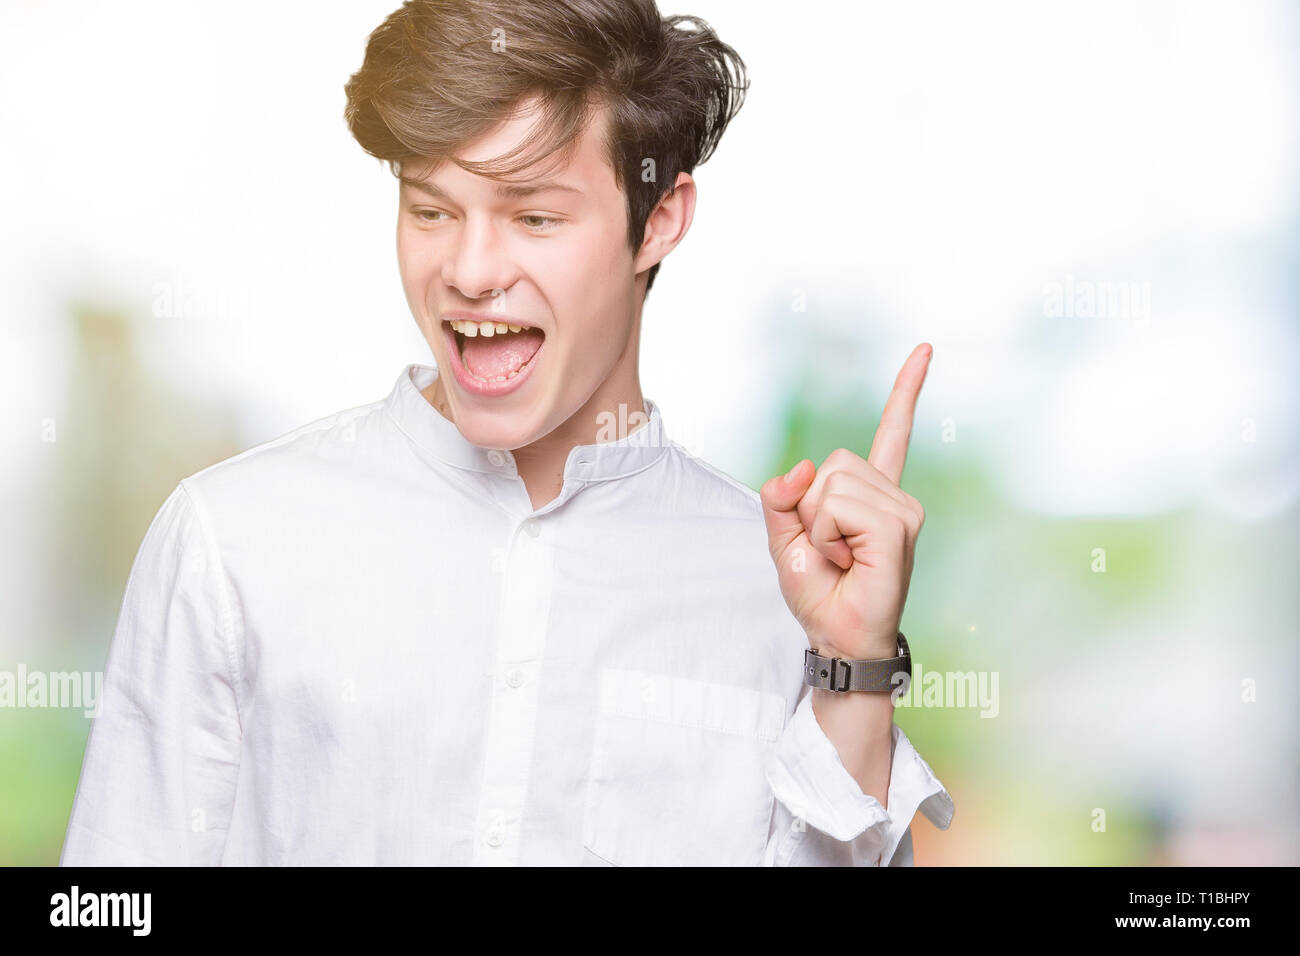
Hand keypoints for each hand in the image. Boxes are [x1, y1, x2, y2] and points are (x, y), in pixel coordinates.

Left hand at [759, 343, 930, 660]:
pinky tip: (848, 561)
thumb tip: (801, 467)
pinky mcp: (898, 530)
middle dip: (809, 508)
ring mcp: (902, 512)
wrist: (837, 637)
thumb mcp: (783, 539)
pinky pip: (839, 508)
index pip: (891, 433)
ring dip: (816, 527)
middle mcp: (895, 497)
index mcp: (873, 495)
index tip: (924, 349)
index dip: (905, 391)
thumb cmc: (819, 592)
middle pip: (831, 464)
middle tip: (828, 549)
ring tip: (838, 558)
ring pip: (830, 486)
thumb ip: (782, 497)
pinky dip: (826, 536)